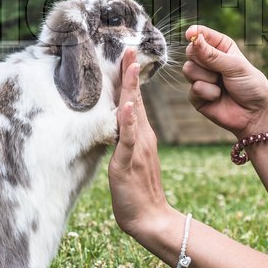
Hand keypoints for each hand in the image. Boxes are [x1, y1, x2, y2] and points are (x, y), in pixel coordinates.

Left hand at [108, 49, 169, 237]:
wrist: (151, 219)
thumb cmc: (137, 191)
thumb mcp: (129, 158)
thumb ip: (125, 139)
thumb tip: (116, 122)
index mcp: (142, 134)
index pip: (135, 100)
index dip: (130, 78)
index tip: (128, 55)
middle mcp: (143, 136)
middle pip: (135, 99)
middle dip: (131, 73)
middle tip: (128, 49)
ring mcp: (138, 148)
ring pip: (133, 113)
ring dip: (130, 89)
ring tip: (129, 66)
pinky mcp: (129, 162)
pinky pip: (128, 139)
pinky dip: (127, 121)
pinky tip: (126, 106)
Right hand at [183, 25, 267, 137]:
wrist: (254, 115)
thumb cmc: (250, 86)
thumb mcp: (235, 66)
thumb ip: (212, 54)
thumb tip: (195, 39)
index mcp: (221, 47)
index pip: (203, 34)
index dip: (195, 33)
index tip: (190, 34)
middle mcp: (209, 60)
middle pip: (190, 51)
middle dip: (202, 59)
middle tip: (219, 69)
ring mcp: (202, 77)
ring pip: (188, 69)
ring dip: (207, 77)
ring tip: (221, 84)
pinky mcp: (197, 95)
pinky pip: (193, 88)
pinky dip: (208, 92)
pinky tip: (218, 97)